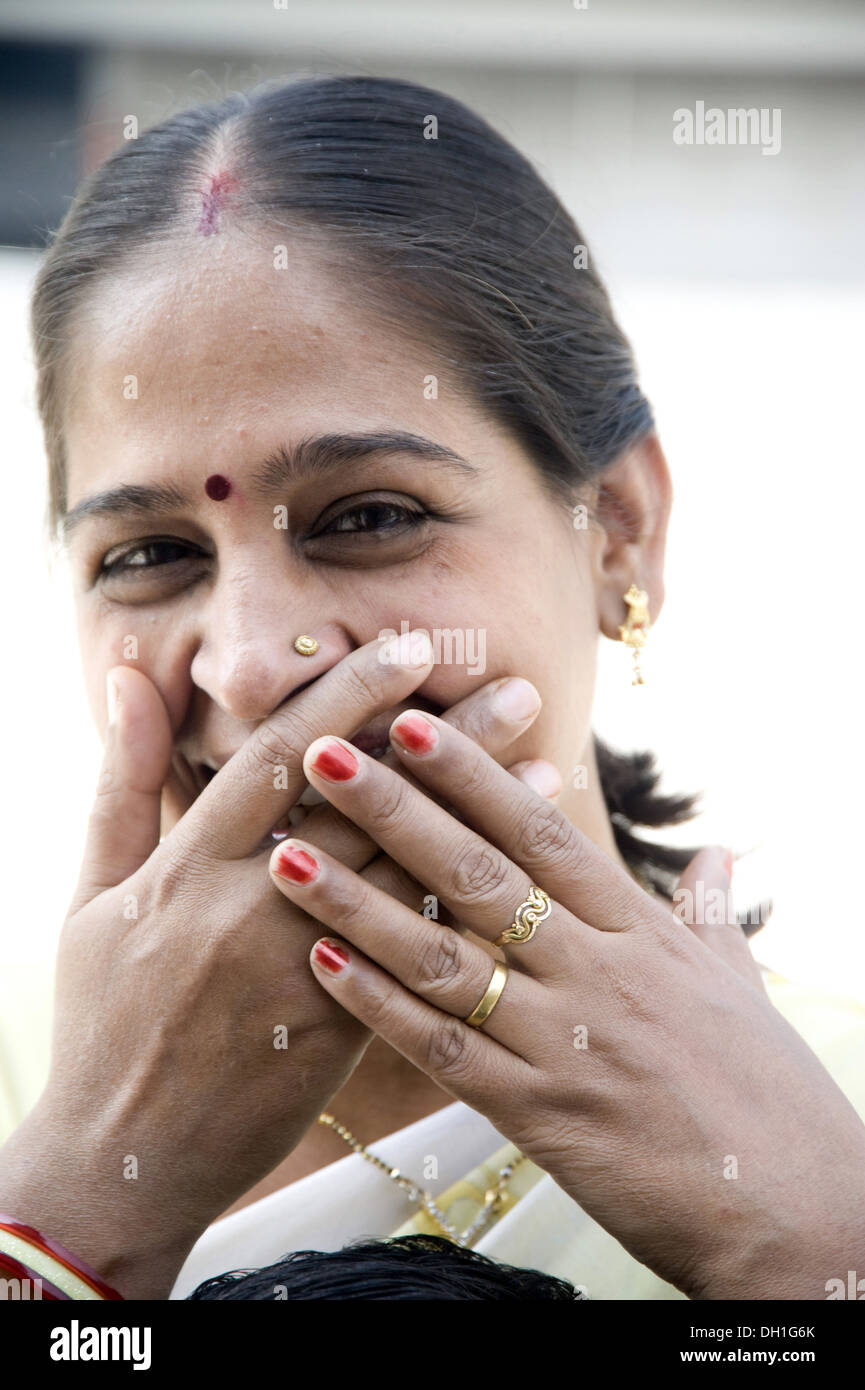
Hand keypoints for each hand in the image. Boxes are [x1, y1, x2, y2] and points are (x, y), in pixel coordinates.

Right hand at [0, 638, 550, 1297]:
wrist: (123, 1160)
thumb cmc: (103, 1019)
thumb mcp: (92, 896)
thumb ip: (124, 783)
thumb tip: (128, 680)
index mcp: (188, 868)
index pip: (280, 757)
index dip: (350, 696)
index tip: (412, 649)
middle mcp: (250, 912)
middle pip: (366, 807)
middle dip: (446, 743)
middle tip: (514, 688)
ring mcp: (301, 972)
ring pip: (407, 876)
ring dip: (478, 818)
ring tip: (542, 762)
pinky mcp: (341, 1031)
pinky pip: (414, 953)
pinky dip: (465, 901)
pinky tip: (518, 869)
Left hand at [268, 710, 864, 1300]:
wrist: (797, 1207)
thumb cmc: (768, 1090)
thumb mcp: (740, 983)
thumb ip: (712, 912)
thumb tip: (719, 856)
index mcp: (640, 929)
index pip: (543, 831)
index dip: (473, 773)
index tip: (412, 722)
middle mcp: (595, 969)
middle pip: (479, 873)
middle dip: (396, 809)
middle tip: (324, 752)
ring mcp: (563, 1038)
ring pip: (442, 954)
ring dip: (358, 901)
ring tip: (288, 854)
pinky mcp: (539, 1112)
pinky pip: (442, 1050)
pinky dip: (379, 1007)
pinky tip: (322, 964)